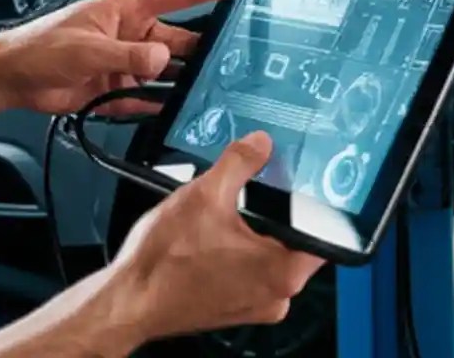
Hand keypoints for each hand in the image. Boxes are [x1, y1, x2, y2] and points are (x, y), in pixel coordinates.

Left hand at [0, 0, 255, 115]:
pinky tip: (176, 113)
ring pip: (169, 72)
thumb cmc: (40, 47)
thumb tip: (161, 59)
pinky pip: (149, 98)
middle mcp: (133, 34)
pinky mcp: (118, 89)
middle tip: (234, 60)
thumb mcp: (88, 48)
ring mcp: (128, 62)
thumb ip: (128, 55)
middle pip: (182, 40)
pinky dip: (162, 106)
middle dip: (205, 50)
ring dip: (185, 82)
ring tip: (210, 92)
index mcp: (128, 9)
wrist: (13, 77)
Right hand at [108, 132, 326, 341]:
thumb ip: (239, 163)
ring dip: (253, 236)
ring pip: (269, 259)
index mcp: (283, 272)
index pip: (324, 232)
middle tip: (250, 195)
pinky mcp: (235, 310)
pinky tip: (209, 242)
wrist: (128, 301)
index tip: (301, 184)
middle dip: (273, 216)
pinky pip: (250, 275)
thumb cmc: (164, 263)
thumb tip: (260, 144)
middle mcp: (278, 297)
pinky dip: (236, 256)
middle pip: (295, 243)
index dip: (313, 202)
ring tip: (222, 219)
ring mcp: (256, 307)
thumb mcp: (204, 194)